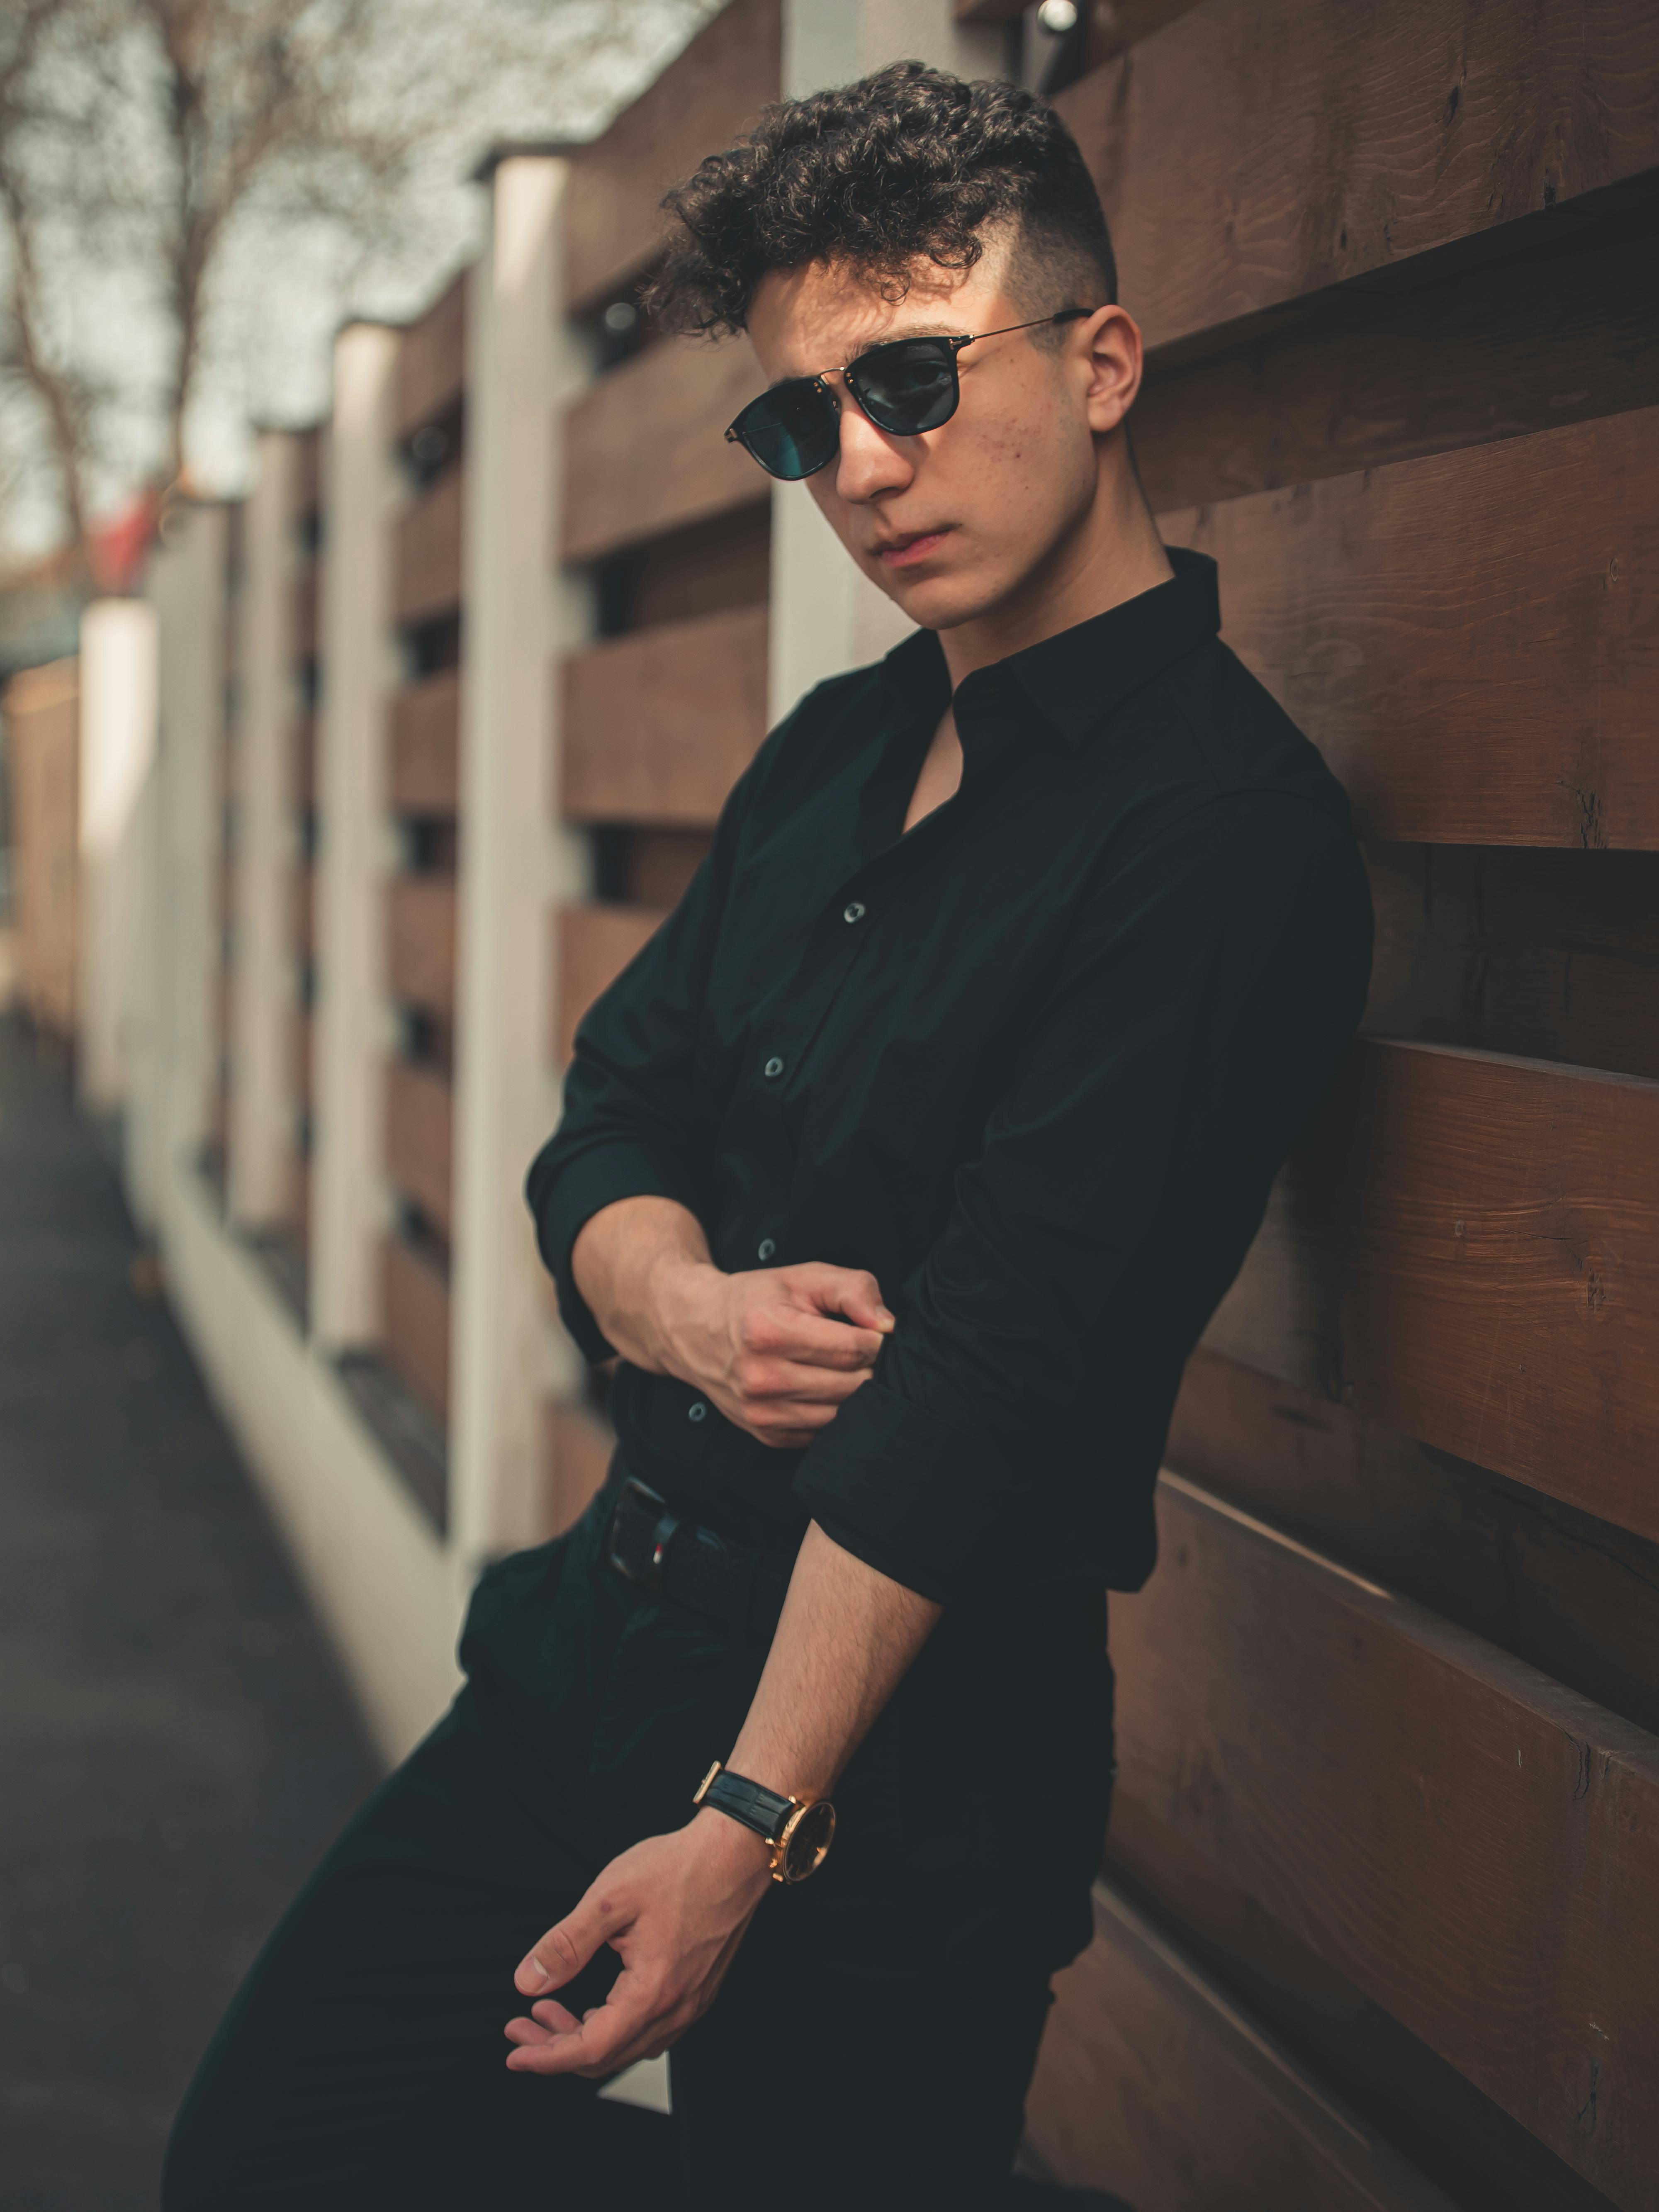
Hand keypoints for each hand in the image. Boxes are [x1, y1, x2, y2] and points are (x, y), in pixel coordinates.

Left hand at [505, 1813, 771, 2078]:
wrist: (736, 1852)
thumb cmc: (678, 1868)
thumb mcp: (610, 1898)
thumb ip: (566, 1945)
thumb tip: (527, 1983)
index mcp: (652, 1992)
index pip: (590, 2049)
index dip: (546, 2057)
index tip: (513, 2053)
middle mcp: (677, 2009)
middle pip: (608, 2057)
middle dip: (557, 2048)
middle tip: (521, 2026)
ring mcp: (692, 2003)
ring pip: (629, 2047)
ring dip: (585, 2037)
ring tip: (549, 2011)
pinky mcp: (699, 1990)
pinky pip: (651, 2031)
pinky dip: (615, 2028)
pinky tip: (597, 2005)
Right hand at [655, 1258, 892, 1447]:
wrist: (696, 1330)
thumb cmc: (758, 1299)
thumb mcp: (803, 1278)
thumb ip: (853, 1289)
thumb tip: (888, 1326)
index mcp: (769, 1332)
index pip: (853, 1348)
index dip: (876, 1340)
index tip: (873, 1332)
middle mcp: (761, 1378)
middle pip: (852, 1385)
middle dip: (869, 1367)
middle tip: (861, 1350)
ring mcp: (761, 1412)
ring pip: (842, 1414)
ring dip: (854, 1393)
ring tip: (843, 1368)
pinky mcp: (766, 1434)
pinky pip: (822, 1432)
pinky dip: (832, 1411)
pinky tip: (822, 1387)